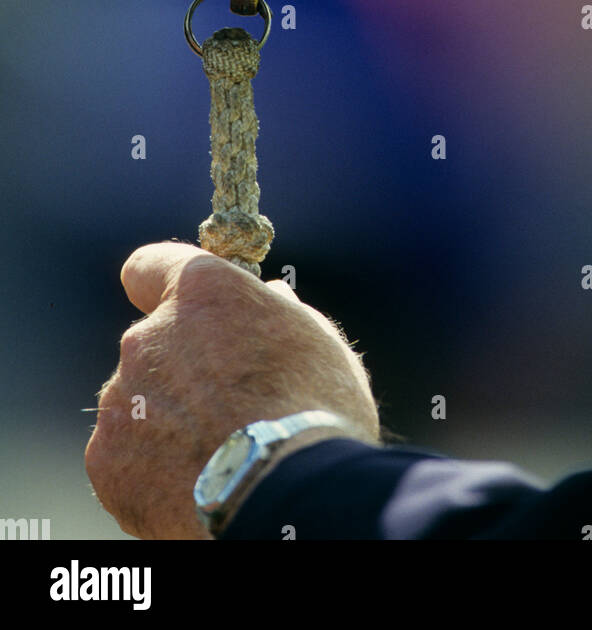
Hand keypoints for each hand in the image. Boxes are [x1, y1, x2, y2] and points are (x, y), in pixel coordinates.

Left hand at [84, 241, 380, 539]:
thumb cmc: (313, 408)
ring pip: (137, 401)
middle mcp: (147, 335)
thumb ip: (275, 311)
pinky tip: (191, 482)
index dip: (161, 286)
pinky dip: (150, 467)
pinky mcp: (106, 459)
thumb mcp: (314, 338)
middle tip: (224, 404)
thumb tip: (269, 301)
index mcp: (198, 291)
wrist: (287, 495)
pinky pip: (124, 454)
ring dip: (165, 418)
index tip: (181, 311)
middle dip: (179, 366)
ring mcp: (121, 399)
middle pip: (151, 342)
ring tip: (213, 452)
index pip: (148, 267)